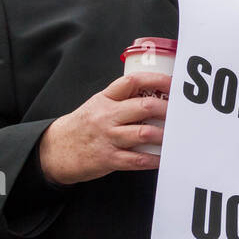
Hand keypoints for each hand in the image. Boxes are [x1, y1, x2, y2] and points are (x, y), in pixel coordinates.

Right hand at [38, 72, 170, 184]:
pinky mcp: (108, 158)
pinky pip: (136, 160)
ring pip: (143, 133)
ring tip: (177, 136)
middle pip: (143, 106)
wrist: (55, 149)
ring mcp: (108, 137)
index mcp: (106, 98)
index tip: (174, 83)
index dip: (156, 79)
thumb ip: (122, 99)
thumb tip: (155, 94)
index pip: (132, 82)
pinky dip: (153, 160)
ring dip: (164, 135)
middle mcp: (107, 116)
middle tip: (182, 113)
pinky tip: (164, 158)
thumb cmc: (84, 125)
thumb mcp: (98, 104)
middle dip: (167, 109)